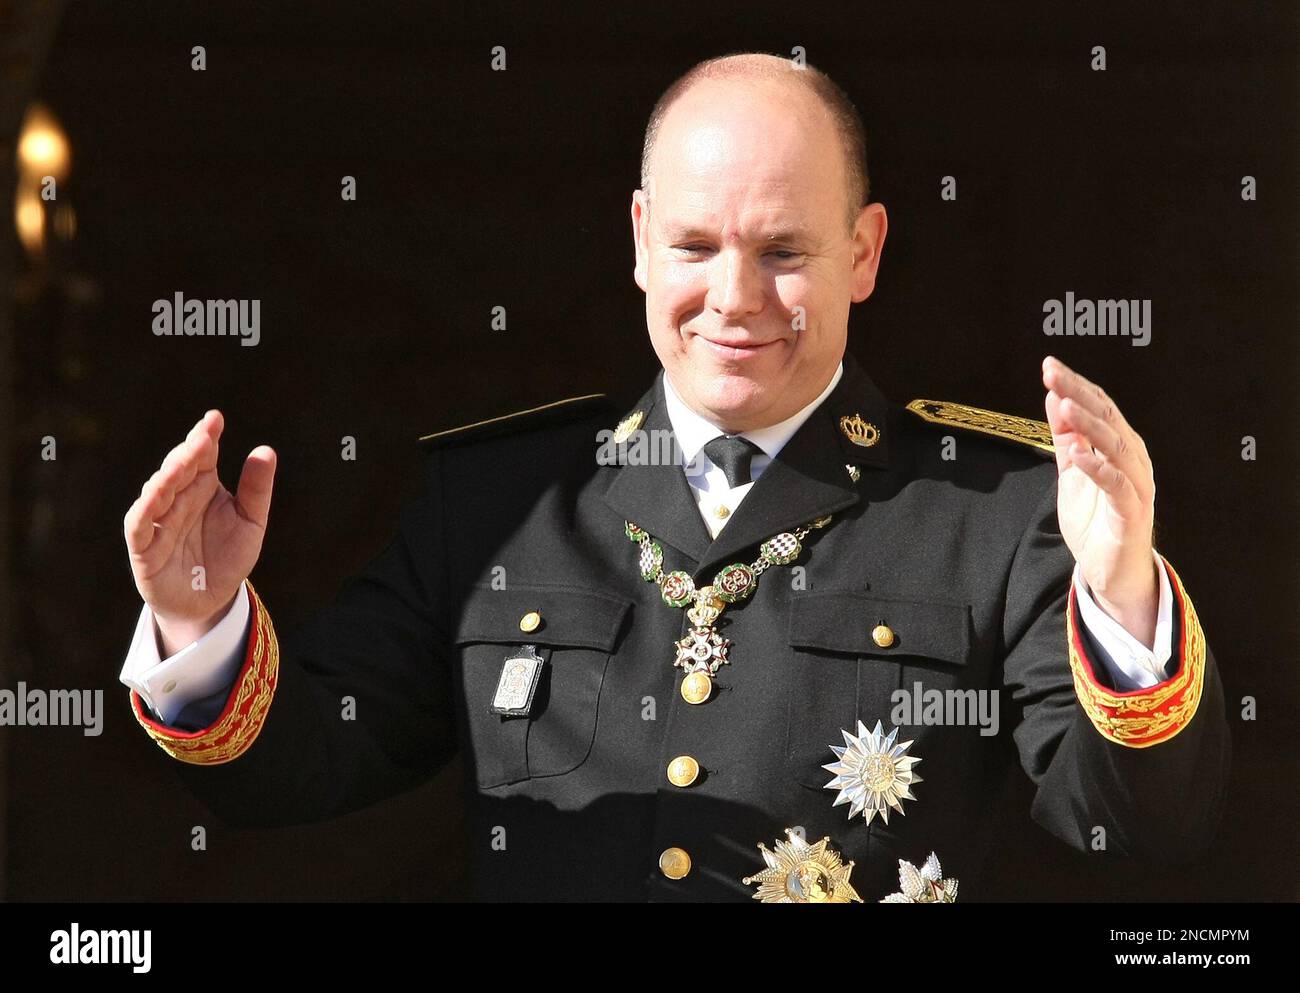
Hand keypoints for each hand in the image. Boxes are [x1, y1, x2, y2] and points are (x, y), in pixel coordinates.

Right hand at [123, 411, 276, 654]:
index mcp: (203, 485)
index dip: (206, 437)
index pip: (203, 455)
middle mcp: (178, 497)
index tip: (215, 419)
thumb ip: (257, 490)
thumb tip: (265, 450)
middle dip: (189, 452)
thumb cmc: (229, 556)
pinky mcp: (144, 547)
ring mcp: (159, 520)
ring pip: (157, 492)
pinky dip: (145, 509)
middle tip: (203, 438)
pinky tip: (155, 493)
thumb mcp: (252, 523)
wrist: (213, 600)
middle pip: (179, 469)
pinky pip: (140, 525)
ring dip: (168, 477)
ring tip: (183, 462)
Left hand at [1042, 356, 1158, 644]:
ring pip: (1115, 446)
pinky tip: (1078, 455)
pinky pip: (1117, 485)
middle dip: (1078, 394)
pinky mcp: (1131, 512)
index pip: (1099, 407)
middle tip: (1053, 373)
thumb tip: (1054, 397)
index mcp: (1120, 446)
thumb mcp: (1072, 472)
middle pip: (1107, 418)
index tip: (1049, 365)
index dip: (1075, 385)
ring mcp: (1135, 485)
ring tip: (1064, 404)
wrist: (1109, 570)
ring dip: (1089, 424)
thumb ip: (1066, 437)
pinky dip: (1098, 468)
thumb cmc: (1094, 519)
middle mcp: (1132, 460)